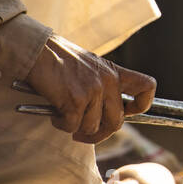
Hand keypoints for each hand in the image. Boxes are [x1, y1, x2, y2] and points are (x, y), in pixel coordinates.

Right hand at [24, 34, 156, 143]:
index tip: (128, 112)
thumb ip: (103, 85)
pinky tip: (54, 113)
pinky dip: (61, 124)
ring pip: (93, 128)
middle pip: (117, 122)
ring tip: (63, 115)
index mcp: (114, 72)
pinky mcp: (76, 101)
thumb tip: (106, 113)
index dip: (142, 105)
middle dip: (100, 133)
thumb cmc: (58, 59)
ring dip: (76, 128)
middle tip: (83, 134)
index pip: (147, 87)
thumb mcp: (90, 66)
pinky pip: (73, 126)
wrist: (36, 50)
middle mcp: (108, 81)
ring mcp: (93, 91)